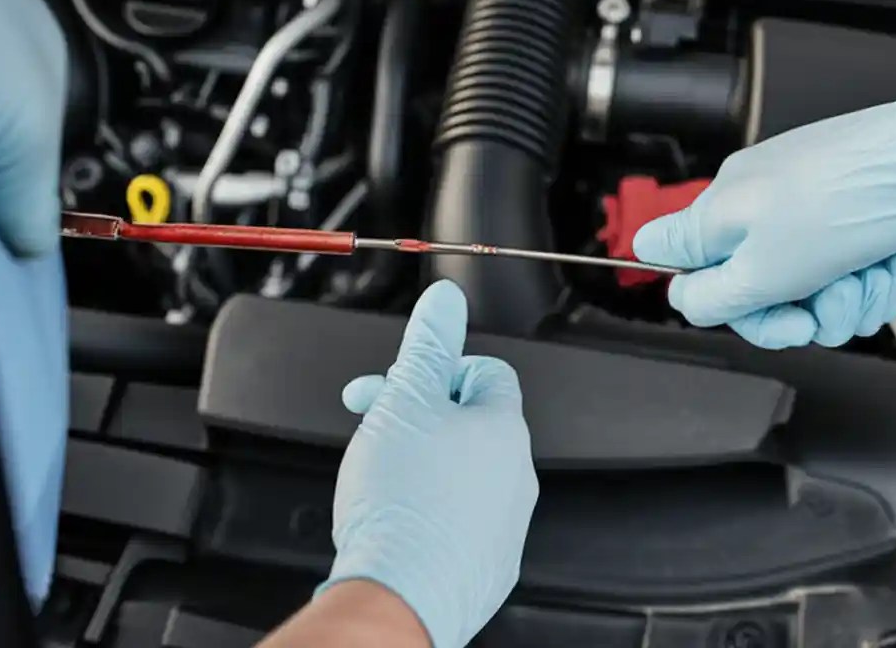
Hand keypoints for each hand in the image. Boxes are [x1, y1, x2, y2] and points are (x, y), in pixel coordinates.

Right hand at [319, 280, 537, 647]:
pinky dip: (431, 514)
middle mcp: (517, 473)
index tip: (400, 385)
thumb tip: (446, 299)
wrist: (400, 595)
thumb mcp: (406, 400)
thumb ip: (427, 346)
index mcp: (503, 427)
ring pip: (465, 475)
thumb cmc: (403, 505)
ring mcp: (507, 523)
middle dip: (420, 418)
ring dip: (425, 466)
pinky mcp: (490, 564)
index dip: (437, 371)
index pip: (485, 372)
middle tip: (378, 430)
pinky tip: (399, 521)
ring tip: (384, 480)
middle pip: (470, 424)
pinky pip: (461, 523)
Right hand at [633, 77, 895, 349]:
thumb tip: (678, 296)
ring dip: (847, 297)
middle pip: (756, 292)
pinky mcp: (842, 212)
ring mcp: (800, 208)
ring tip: (866, 274)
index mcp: (718, 215)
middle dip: (803, 312)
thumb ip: (709, 296)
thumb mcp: (763, 272)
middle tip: (828, 305)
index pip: (677, 266)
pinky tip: (885, 262)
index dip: (715, 303)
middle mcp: (753, 206)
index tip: (760, 311)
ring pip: (809, 289)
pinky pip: (844, 268)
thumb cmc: (848, 202)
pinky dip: (870, 276)